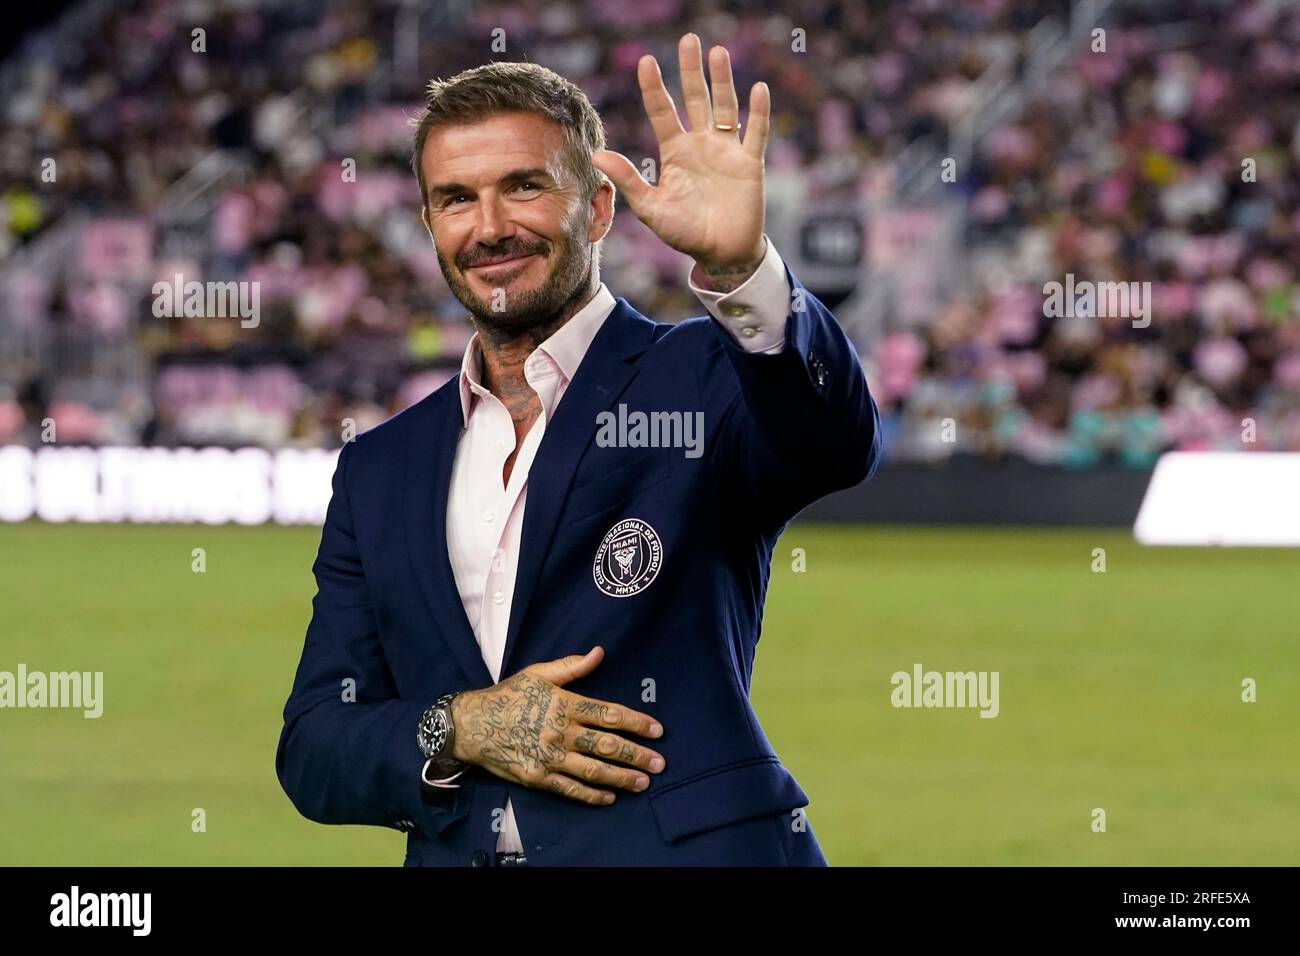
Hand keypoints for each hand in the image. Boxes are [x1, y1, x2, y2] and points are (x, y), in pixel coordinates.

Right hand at [449, 646, 665, 805]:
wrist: (470, 725)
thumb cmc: (507, 696)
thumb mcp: (538, 673)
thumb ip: (572, 667)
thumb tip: (600, 652)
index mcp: (564, 704)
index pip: (609, 714)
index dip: (637, 723)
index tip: (658, 731)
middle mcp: (560, 732)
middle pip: (608, 746)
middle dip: (638, 755)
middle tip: (660, 763)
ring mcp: (549, 757)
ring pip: (594, 771)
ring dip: (622, 778)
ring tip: (643, 782)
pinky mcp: (538, 777)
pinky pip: (571, 790)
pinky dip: (593, 795)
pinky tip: (610, 797)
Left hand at [592, 33, 769, 273]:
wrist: (720, 253)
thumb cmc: (684, 232)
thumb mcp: (650, 208)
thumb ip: (628, 180)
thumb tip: (597, 154)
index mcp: (675, 152)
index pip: (662, 111)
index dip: (654, 88)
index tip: (645, 62)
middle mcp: (701, 144)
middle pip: (695, 99)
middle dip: (690, 71)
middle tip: (687, 40)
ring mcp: (726, 151)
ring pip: (725, 107)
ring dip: (722, 81)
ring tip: (717, 52)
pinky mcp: (749, 163)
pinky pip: (755, 132)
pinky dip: (758, 112)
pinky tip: (757, 89)